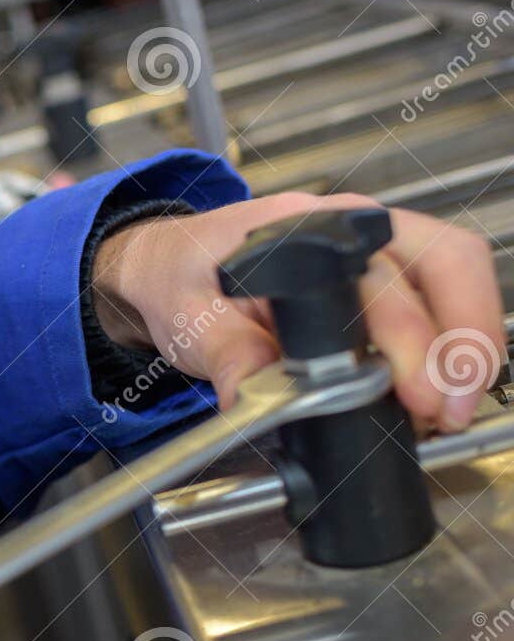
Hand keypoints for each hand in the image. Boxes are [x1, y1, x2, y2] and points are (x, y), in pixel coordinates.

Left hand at [91, 191, 506, 431]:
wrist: (173, 264)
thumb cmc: (184, 275)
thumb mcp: (186, 315)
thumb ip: (223, 351)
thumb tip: (255, 391)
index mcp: (308, 226)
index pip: (383, 275)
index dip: (413, 336)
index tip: (415, 392)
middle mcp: (357, 228)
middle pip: (444, 270)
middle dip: (458, 349)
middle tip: (449, 413)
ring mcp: (379, 248)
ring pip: (456, 280)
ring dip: (467, 347)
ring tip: (452, 412)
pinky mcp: (387, 278)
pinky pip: (441, 299)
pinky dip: (452, 345)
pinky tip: (439, 390)